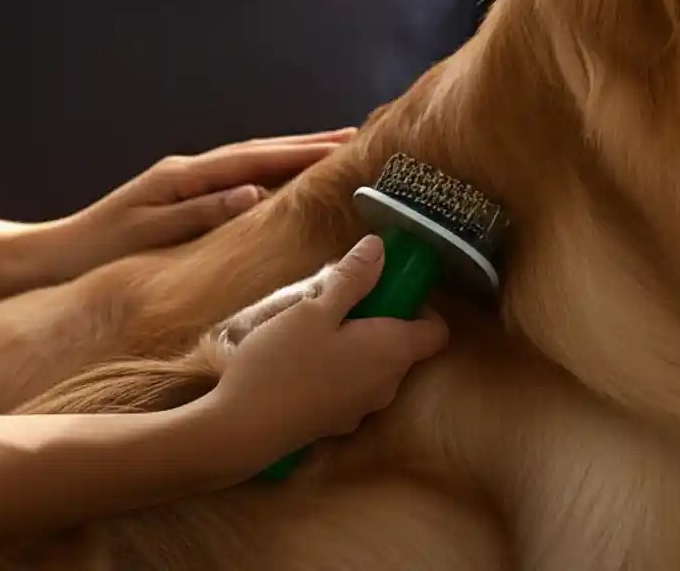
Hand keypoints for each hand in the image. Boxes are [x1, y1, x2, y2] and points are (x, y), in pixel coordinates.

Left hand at [39, 129, 355, 281]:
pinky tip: (285, 174)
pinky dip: (268, 168)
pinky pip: (237, 173)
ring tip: (331, 149)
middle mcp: (187, 169)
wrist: (53, 254)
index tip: (342, 146)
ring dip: (291, 152)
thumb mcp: (149, 233)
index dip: (301, 153)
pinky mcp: (181, 192)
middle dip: (306, 142)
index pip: (254, 159)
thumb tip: (253, 191)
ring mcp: (184, 178)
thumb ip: (201, 211)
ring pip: (250, 158)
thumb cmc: (99, 248)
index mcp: (183, 175)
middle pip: (258, 149)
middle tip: (352, 136)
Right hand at [202, 236, 449, 474]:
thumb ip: (352, 279)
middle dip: (379, 320)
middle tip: (340, 302)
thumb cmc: (284, 362)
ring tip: (314, 330)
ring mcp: (363, 409)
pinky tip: (301, 363)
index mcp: (393, 352)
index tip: (389, 290)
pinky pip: (351, 387)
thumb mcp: (315, 309)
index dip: (421, 307)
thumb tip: (380, 248)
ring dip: (356, 345)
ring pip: (374, 367)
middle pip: (403, 347)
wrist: (243, 430)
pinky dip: (339, 371)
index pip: (436, 332)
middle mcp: (388, 384)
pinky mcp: (337, 424)